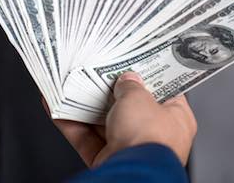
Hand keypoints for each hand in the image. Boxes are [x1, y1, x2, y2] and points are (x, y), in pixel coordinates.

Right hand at [53, 72, 196, 166]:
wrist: (130, 173)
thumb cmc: (147, 137)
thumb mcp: (138, 97)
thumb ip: (130, 85)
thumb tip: (126, 79)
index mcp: (176, 119)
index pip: (163, 91)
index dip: (146, 76)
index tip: (132, 62)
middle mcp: (154, 136)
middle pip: (129, 107)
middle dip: (109, 91)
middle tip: (96, 71)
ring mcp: (129, 149)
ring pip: (103, 122)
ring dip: (85, 106)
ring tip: (70, 85)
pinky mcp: (107, 160)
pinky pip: (86, 138)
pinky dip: (71, 124)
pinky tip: (57, 108)